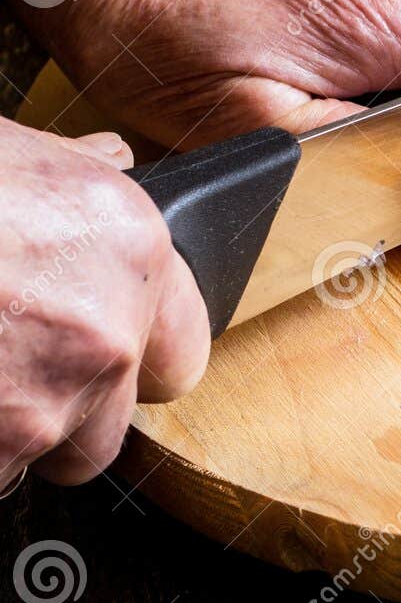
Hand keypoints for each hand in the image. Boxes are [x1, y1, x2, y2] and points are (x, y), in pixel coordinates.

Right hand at [0, 117, 209, 486]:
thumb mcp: (2, 148)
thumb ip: (66, 173)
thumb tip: (106, 159)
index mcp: (125, 249)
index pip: (181, 350)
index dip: (136, 354)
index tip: (104, 351)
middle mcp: (103, 334)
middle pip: (110, 424)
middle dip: (61, 407)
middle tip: (2, 359)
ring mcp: (40, 406)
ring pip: (40, 454)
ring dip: (2, 429)